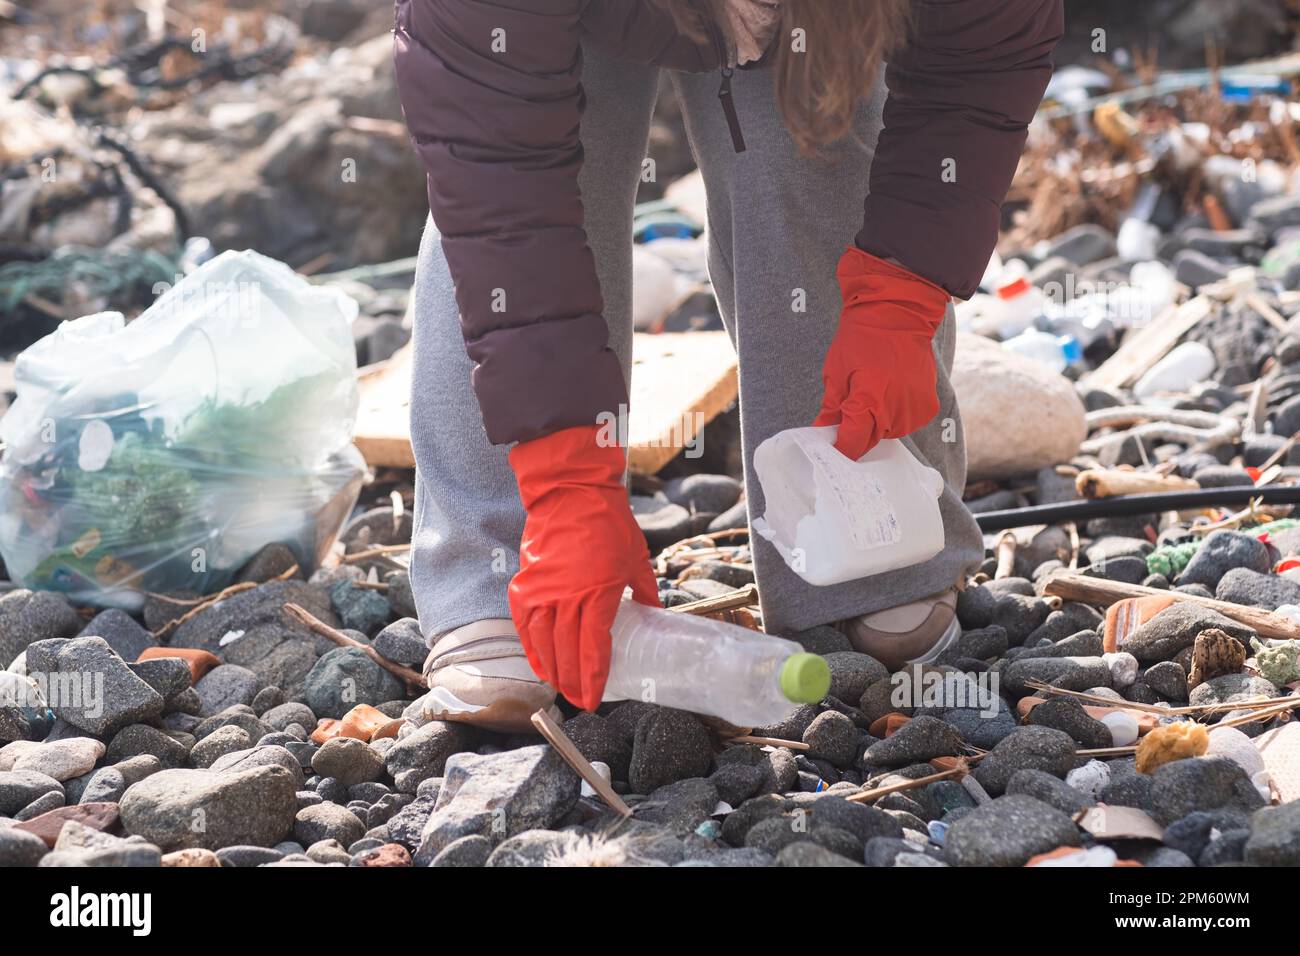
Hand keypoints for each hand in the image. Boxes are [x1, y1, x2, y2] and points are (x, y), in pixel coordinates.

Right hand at [507, 424, 659, 710]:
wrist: (571, 491)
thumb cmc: (608, 523)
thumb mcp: (636, 559)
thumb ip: (645, 592)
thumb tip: (654, 614)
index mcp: (597, 594)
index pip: (594, 650)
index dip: (594, 679)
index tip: (594, 699)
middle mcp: (566, 598)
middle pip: (566, 653)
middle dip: (572, 682)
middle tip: (579, 700)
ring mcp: (541, 591)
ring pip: (542, 643)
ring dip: (550, 669)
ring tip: (559, 686)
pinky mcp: (525, 584)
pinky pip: (524, 625)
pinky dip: (530, 646)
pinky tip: (538, 661)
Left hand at [813, 247, 950, 459]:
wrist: (898, 313)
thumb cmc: (862, 338)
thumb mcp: (836, 372)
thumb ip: (832, 408)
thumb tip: (822, 431)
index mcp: (870, 401)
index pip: (853, 444)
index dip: (840, 448)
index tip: (831, 448)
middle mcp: (895, 410)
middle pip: (871, 439)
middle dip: (857, 432)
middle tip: (847, 413)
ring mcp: (914, 409)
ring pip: (889, 432)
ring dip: (877, 423)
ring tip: (872, 394)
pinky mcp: (928, 405)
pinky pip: (906, 422)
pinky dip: (895, 415)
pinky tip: (889, 393)